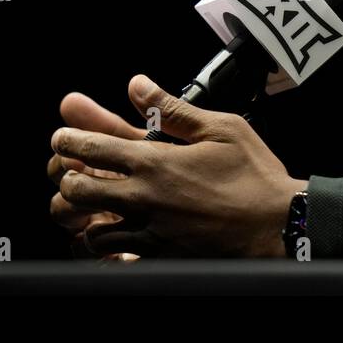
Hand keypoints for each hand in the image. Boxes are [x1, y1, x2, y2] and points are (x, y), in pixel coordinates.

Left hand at [51, 74, 309, 257]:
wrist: (279, 227)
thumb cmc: (255, 176)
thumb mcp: (221, 128)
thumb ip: (173, 108)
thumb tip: (139, 86)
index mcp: (155, 162)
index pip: (91, 147)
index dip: (69, 138)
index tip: (62, 136)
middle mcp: (143, 198)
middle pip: (75, 190)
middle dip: (67, 176)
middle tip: (70, 170)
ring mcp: (149, 232)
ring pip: (87, 229)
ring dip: (81, 215)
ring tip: (85, 206)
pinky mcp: (159, 256)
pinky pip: (113, 256)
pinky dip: (104, 245)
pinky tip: (110, 235)